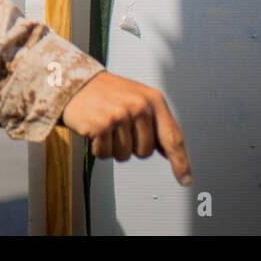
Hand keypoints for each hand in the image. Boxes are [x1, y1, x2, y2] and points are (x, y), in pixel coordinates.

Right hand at [61, 72, 192, 186]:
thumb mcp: (138, 98)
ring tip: (105, 124)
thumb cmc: (108, 93)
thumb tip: (170, 153)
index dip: (180, 162)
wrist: (74, 81)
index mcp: (153, 100)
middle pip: (145, 152)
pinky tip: (93, 129)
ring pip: (124, 155)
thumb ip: (155, 123)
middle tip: (118, 126)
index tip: (186, 180)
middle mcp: (140, 106)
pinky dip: (98, 147)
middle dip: (131, 146)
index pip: (172, 137)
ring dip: (113, 146)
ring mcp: (121, 115)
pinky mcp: (101, 125)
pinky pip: (105, 154)